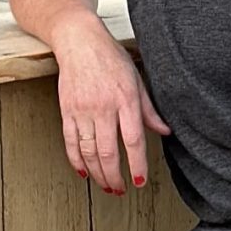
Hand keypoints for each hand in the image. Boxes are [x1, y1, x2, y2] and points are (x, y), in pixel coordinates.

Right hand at [54, 26, 169, 195]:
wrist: (78, 40)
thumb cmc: (109, 57)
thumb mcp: (136, 80)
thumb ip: (149, 109)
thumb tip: (165, 131)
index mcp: (124, 99)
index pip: (132, 139)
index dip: (136, 164)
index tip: (139, 180)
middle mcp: (102, 107)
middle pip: (108, 152)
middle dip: (114, 176)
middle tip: (121, 189)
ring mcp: (81, 110)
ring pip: (88, 151)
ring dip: (97, 174)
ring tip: (106, 185)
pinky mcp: (66, 110)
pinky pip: (70, 142)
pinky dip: (76, 161)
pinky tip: (84, 172)